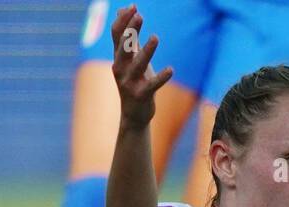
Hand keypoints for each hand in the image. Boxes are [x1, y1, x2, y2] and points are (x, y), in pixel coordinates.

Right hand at [110, 5, 172, 126]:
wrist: (133, 114)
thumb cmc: (135, 81)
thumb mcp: (131, 58)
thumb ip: (130, 36)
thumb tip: (125, 10)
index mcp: (118, 57)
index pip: (117, 35)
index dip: (124, 20)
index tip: (134, 6)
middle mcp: (120, 68)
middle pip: (123, 46)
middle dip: (131, 30)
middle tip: (140, 15)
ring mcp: (129, 82)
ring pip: (137, 64)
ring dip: (147, 51)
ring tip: (155, 37)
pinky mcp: (141, 95)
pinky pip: (152, 85)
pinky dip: (161, 77)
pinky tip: (171, 70)